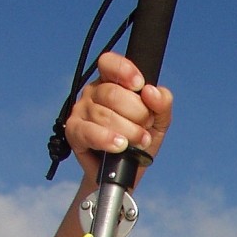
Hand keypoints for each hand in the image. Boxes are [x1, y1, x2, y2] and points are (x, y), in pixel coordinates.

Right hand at [65, 52, 173, 184]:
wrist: (126, 173)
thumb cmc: (139, 142)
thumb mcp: (159, 122)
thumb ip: (162, 104)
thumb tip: (151, 91)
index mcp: (111, 81)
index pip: (110, 63)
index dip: (125, 71)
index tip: (140, 86)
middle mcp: (94, 92)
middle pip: (113, 94)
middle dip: (137, 113)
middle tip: (146, 127)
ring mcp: (82, 111)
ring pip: (104, 115)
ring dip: (129, 131)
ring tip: (140, 142)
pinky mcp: (75, 132)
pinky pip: (88, 132)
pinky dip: (106, 139)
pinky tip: (120, 145)